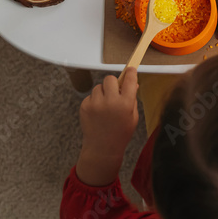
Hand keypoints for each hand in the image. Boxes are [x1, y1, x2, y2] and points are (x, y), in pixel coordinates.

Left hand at [75, 68, 138, 185]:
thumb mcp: (133, 117)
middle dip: (113, 84)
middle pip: (110, 79)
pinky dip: (94, 101)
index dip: (130, 73)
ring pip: (99, 87)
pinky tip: (98, 113)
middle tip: (114, 92)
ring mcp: (96, 104)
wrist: (102, 148)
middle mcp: (110, 102)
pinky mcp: (85, 106)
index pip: (129, 80)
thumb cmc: (120, 133)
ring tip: (105, 106)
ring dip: (103, 93)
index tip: (130, 69)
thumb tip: (132, 84)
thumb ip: (132, 99)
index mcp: (125, 104)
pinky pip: (90, 96)